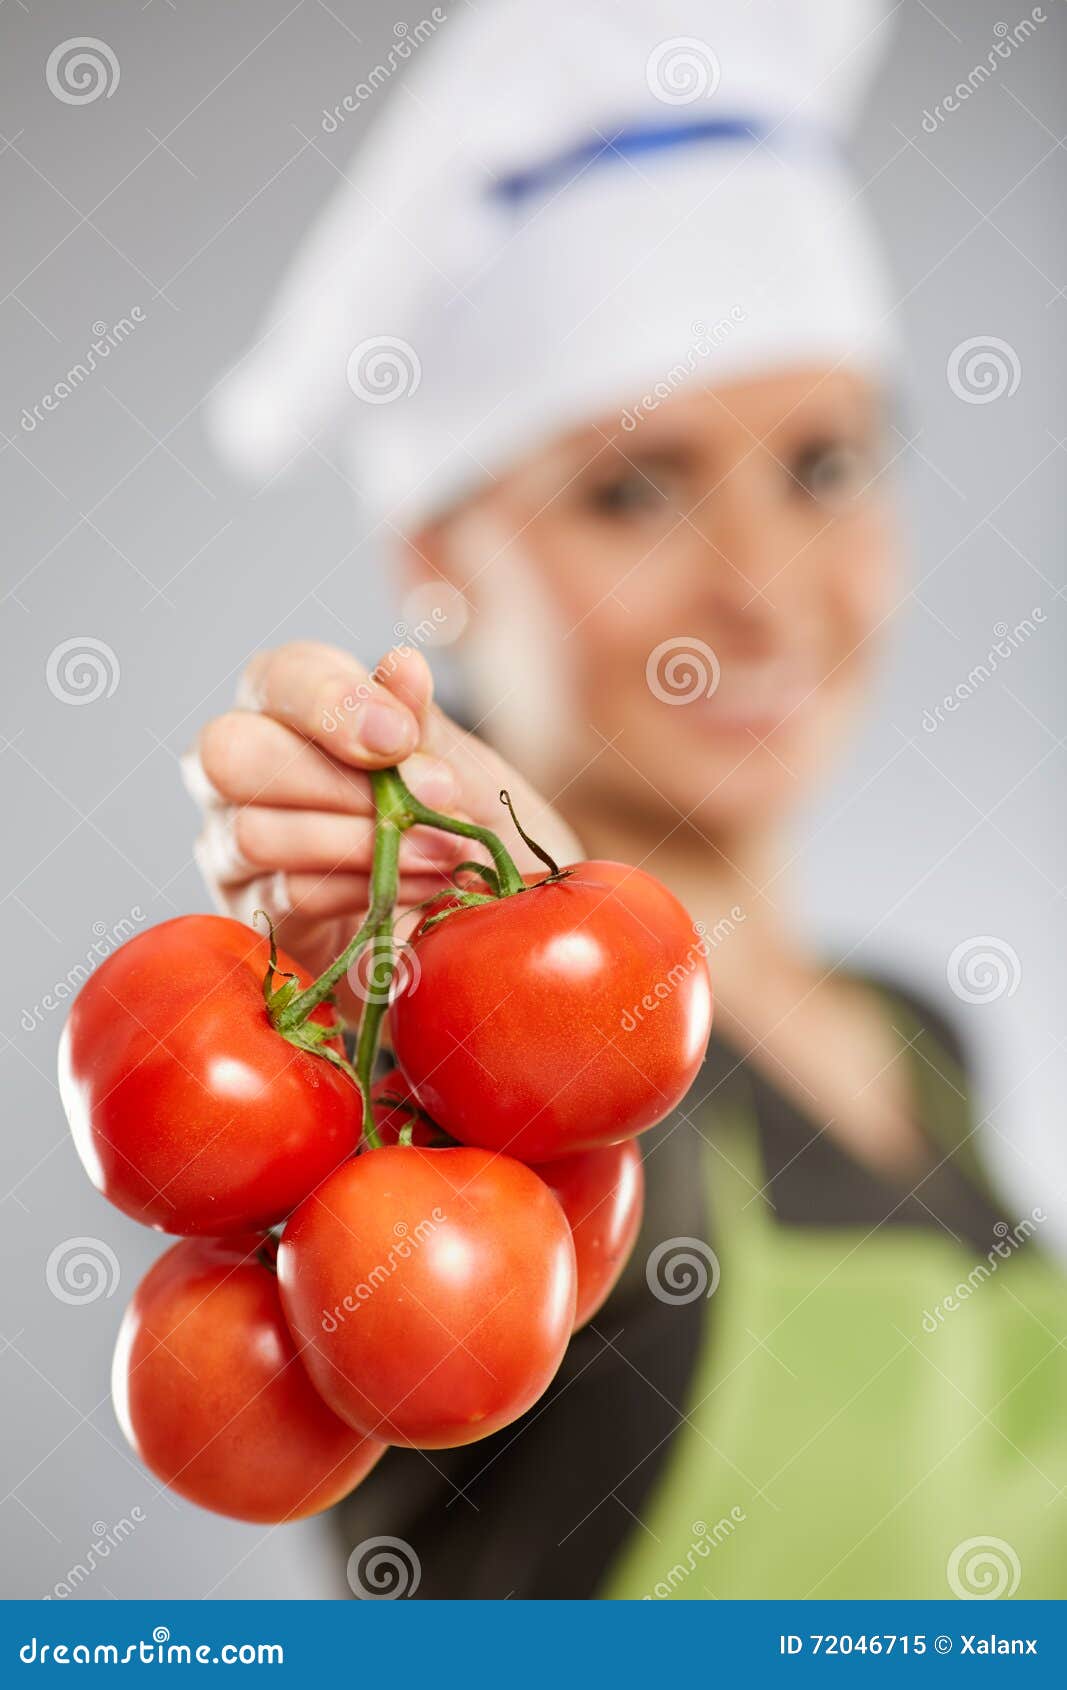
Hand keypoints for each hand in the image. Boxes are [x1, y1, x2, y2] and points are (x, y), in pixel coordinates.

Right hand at [184, 642, 581, 1021]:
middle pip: (231, 755)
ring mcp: (231, 843)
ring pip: (255, 834)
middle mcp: (237, 766)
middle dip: (336, 781)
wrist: (474, 905)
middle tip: (432, 797)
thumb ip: (417, 717)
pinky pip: (291, 896)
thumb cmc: (452, 812)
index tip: (402, 738)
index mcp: (283, 701)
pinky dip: (366, 889)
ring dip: (362, 842)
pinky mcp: (253, 912)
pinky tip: (423, 884)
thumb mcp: (451, 757)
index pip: (279, 678)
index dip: (335, 703)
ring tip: (441, 847)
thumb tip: (403, 666)